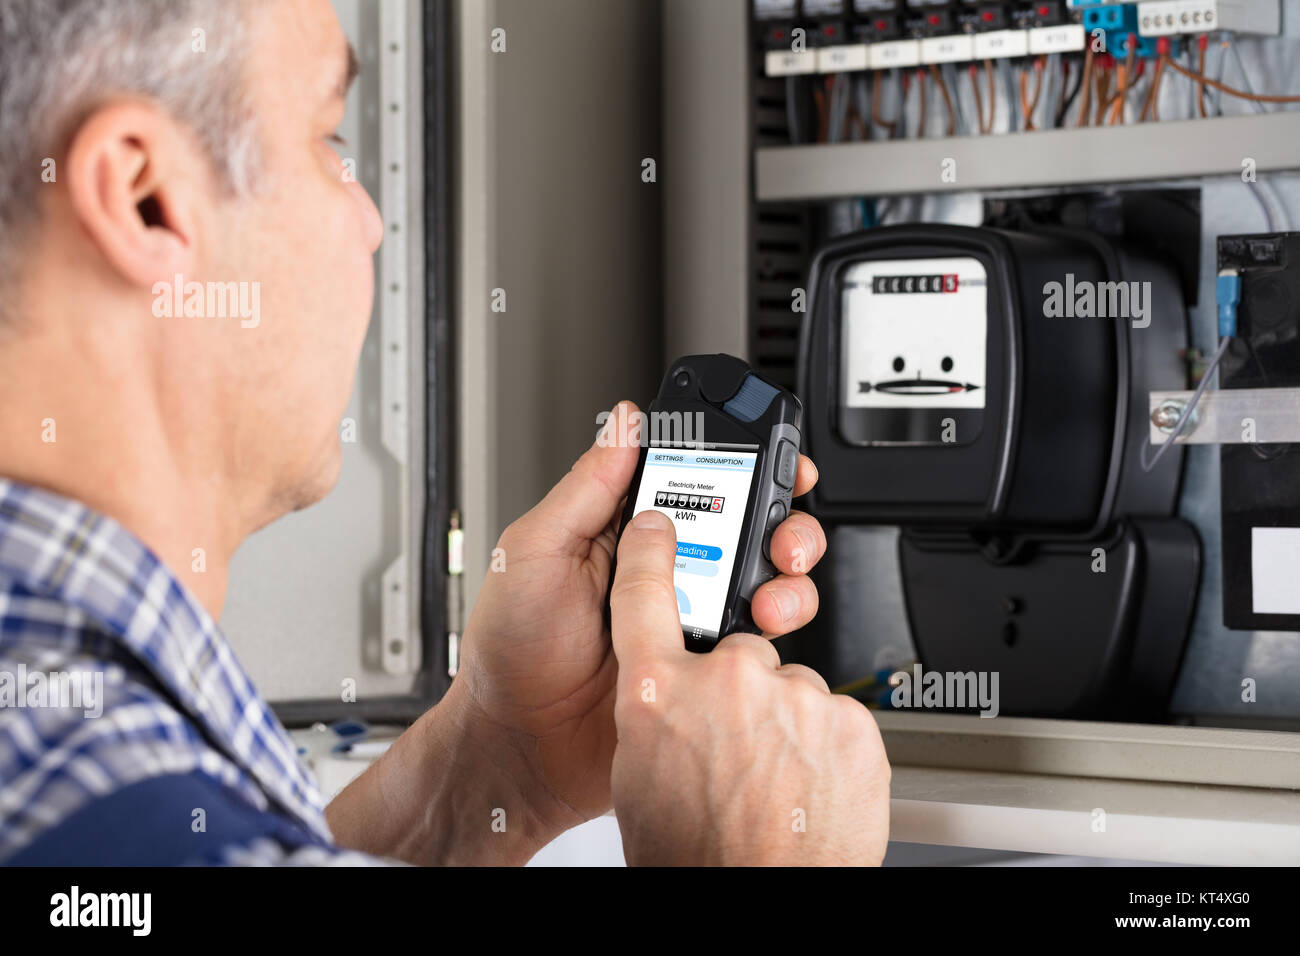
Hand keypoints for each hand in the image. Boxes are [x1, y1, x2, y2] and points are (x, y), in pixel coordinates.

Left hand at [453, 401, 829, 839]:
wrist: (520, 748)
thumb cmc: (510, 652)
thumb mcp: (536, 551)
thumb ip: (586, 487)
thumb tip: (623, 423)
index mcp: (625, 530)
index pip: (695, 478)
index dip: (738, 460)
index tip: (766, 450)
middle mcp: (665, 569)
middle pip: (747, 525)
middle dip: (781, 519)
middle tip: (778, 534)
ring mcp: (690, 619)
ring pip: (765, 581)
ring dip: (784, 578)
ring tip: (767, 594)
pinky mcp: (705, 667)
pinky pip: (757, 643)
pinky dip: (771, 634)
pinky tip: (750, 637)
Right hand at [607, 508, 890, 865]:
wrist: (762, 903)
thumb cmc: (696, 858)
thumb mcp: (638, 776)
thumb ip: (654, 714)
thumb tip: (668, 698)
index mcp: (658, 694)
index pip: (643, 592)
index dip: (651, 551)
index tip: (657, 528)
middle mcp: (726, 682)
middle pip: (737, 649)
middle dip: (738, 689)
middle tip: (735, 747)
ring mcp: (793, 697)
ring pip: (789, 688)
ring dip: (783, 723)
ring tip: (774, 780)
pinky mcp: (849, 720)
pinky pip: (832, 715)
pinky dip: (824, 745)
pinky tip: (806, 785)